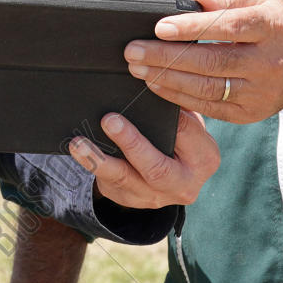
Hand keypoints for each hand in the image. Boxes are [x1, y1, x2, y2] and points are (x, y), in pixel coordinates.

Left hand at [68, 108, 218, 208]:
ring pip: (124, 179)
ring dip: (98, 160)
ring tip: (79, 143)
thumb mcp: (191, 126)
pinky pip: (108, 183)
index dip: (169, 119)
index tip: (150, 94)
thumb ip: (180, 111)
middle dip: (131, 143)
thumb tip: (155, 83)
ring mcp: (154, 197)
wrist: (172, 179)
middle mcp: (183, 185)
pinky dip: (91, 165)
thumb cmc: (181, 141)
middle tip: (110, 120)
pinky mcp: (128, 199)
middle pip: (157, 168)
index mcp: (204, 161)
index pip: (188, 135)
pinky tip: (77, 150)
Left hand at [123, 0, 282, 123]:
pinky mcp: (251, 114)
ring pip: (207, 88)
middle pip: (212, 61)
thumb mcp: (260, 0)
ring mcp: (260, 93)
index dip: (192, 28)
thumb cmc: (275, 26)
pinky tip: (157, 85)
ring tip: (137, 68)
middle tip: (132, 51)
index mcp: (273, 28)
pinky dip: (179, 98)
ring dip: (167, 79)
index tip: (158, 27)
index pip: (228, 27)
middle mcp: (269, 63)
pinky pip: (210, 107)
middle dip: (167, 57)